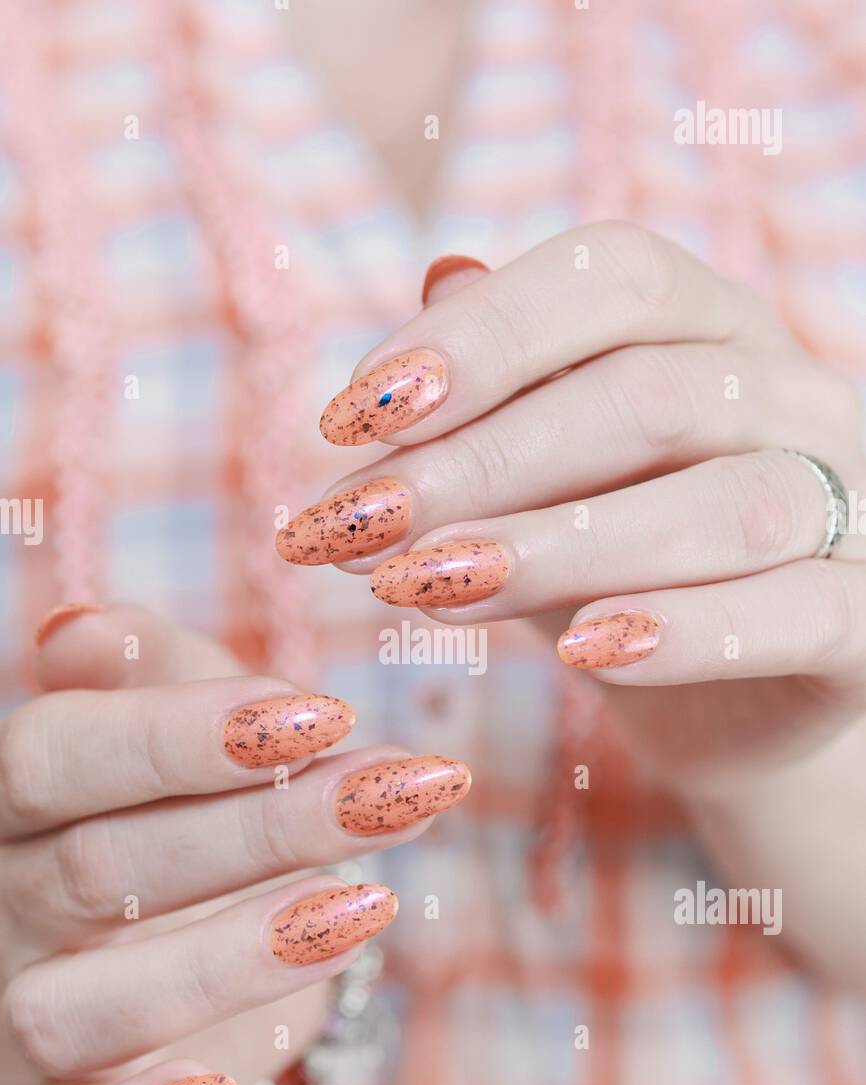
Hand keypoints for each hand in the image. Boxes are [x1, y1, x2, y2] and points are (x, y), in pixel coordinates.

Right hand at [1, 604, 469, 1084]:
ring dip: (229, 961)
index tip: (326, 716)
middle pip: (99, 871)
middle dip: (262, 831)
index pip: (56, 757)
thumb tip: (81, 635)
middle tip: (392, 795)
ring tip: (362, 907)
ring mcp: (19, 1017)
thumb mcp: (189, 711)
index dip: (181, 737)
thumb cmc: (200, 797)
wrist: (213, 922)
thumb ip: (146, 665)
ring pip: (83, 1011)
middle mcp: (2, 906)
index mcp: (18, 799)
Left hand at [278, 223, 865, 796]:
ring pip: (731, 503)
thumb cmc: (625, 575)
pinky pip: (803, 611)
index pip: (615, 276)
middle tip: (363, 524)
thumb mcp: (543, 485)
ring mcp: (857, 506)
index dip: (480, 335)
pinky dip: (690, 630)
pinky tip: (585, 650)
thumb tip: (435, 280)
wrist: (736, 711)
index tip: (350, 416)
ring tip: (433, 587)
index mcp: (718, 331)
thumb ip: (499, 402)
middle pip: (651, 393)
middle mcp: (800, 398)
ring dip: (563, 546)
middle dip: (486, 461)